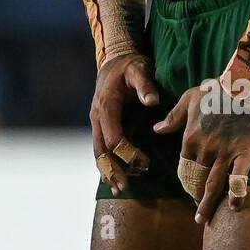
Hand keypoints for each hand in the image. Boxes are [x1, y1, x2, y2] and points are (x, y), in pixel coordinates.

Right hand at [91, 53, 159, 194]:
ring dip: (107, 170)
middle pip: (101, 149)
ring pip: (98, 151)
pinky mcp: (101, 125)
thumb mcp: (139, 70)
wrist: (114, 60)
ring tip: (118, 188)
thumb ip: (145, 85)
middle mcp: (97, 117)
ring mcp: (97, 122)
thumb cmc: (129, 65)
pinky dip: (106, 163)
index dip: (127, 152)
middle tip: (124, 187)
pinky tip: (113, 177)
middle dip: (112, 169)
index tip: (144, 163)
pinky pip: (101, 147)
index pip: (113, 137)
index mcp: (106, 106)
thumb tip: (152, 101)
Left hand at [153, 79, 249, 222]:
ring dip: (208, 203)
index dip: (185, 180)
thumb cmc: (217, 88)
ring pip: (215, 184)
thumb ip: (173, 117)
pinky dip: (236, 195)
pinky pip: (240, 180)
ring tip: (204, 219)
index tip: (188, 190)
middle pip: (198, 179)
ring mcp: (226, 154)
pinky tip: (234, 208)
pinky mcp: (246, 154)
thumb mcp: (189, 99)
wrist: (246, 84)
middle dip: (195, 197)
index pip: (184, 165)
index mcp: (191, 137)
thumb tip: (157, 129)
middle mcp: (206, 150)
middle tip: (197, 214)